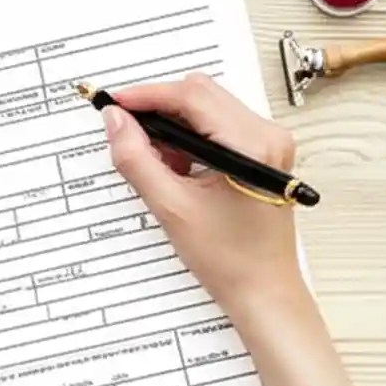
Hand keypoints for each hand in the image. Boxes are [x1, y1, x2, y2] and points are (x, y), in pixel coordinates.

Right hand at [101, 73, 301, 314]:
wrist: (264, 292)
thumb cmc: (231, 260)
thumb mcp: (171, 207)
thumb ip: (137, 159)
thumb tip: (116, 122)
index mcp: (252, 144)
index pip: (191, 96)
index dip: (147, 96)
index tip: (116, 104)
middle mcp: (268, 136)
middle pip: (201, 94)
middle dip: (160, 109)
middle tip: (127, 132)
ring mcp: (269, 143)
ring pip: (208, 108)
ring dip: (175, 126)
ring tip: (157, 163)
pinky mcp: (263, 153)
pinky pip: (218, 126)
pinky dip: (191, 139)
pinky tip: (178, 169)